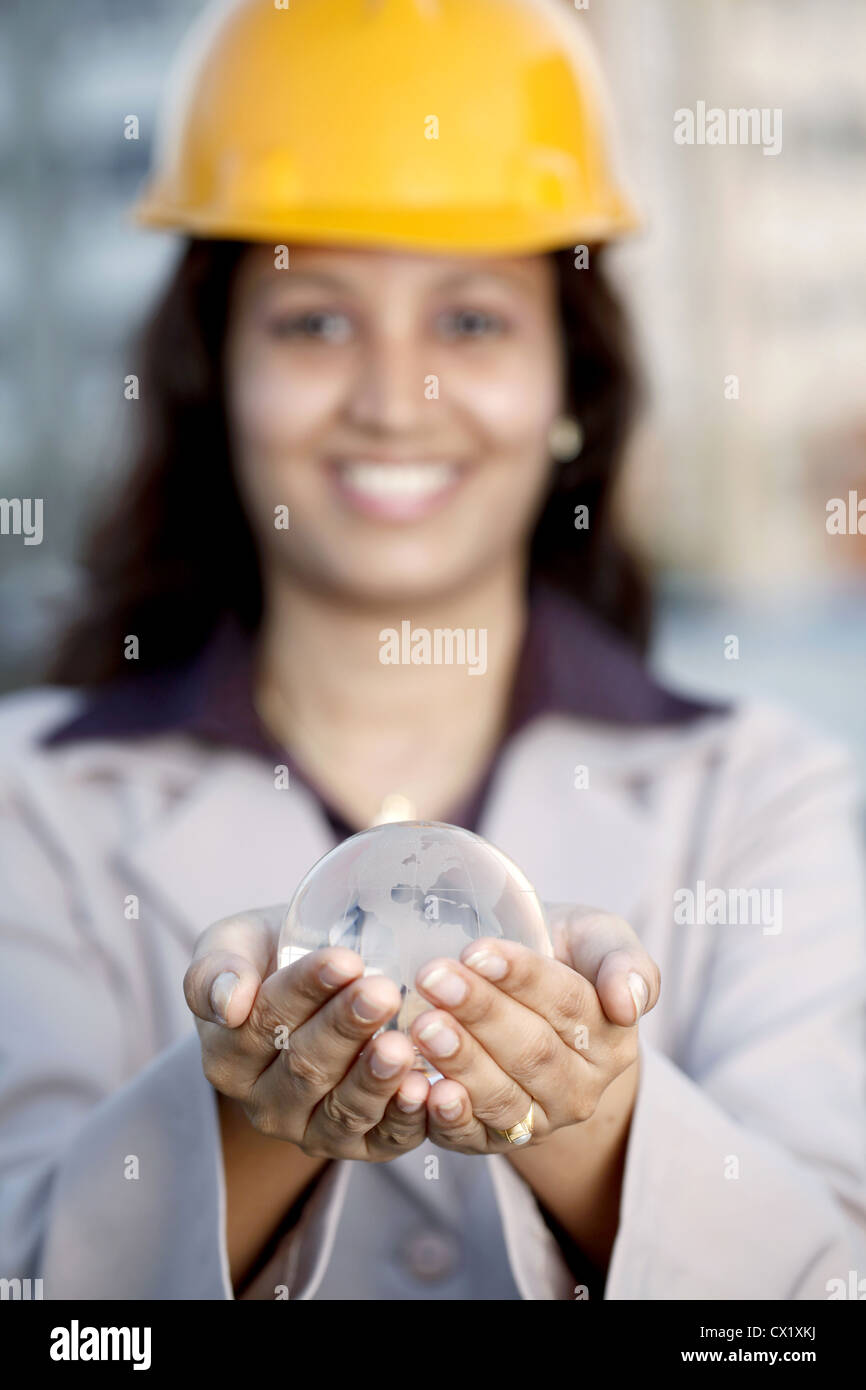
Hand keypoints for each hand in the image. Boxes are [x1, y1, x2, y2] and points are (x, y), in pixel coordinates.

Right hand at [183, 906, 429, 1160]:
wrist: (319, 980)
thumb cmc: (274, 956)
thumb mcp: (233, 945)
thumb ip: (216, 971)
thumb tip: (229, 1003)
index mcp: (226, 1057)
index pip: (263, 1024)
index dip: (304, 991)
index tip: (344, 959)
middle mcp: (264, 1104)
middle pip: (305, 1068)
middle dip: (346, 1028)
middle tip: (382, 992)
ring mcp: (311, 1130)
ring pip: (343, 1110)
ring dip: (374, 1078)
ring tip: (400, 1045)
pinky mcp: (360, 1146)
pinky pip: (382, 1141)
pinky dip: (405, 1119)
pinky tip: (423, 1090)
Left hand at [408, 904, 659, 1153]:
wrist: (524, 996)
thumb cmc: (562, 955)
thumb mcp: (599, 939)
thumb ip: (625, 963)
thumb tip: (628, 1004)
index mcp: (611, 1038)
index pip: (567, 1004)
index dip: (521, 977)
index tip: (476, 950)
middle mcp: (580, 1088)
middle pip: (532, 1051)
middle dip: (481, 1013)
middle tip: (435, 979)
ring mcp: (538, 1121)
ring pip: (502, 1096)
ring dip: (461, 1062)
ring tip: (424, 1025)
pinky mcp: (491, 1141)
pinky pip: (472, 1136)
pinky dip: (447, 1117)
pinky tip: (422, 1090)